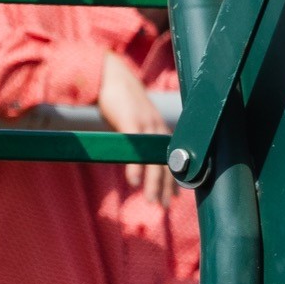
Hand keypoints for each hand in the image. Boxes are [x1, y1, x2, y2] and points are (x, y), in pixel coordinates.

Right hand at [97, 51, 176, 205]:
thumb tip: (134, 151)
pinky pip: (136, 149)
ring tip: (151, 201)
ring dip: (154, 183)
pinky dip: (136, 167)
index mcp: (158, 130)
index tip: (174, 198)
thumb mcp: (131, 119)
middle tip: (163, 207)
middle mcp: (157, 128)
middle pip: (166, 163)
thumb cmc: (118, 99)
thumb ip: (136, 135)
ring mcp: (146, 125)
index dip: (173, 179)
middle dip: (166, 187)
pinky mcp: (131, 121)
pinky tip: (134, 183)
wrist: (110, 76)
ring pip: (154, 160)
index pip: (170, 159)